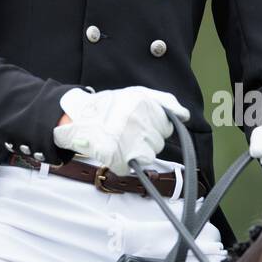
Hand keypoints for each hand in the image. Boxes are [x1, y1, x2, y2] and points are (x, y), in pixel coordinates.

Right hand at [53, 85, 189, 175]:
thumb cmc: (109, 106)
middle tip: (127, 131)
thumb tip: (184, 115)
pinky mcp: (116, 157)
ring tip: (121, 140)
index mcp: (144, 104)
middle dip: (146, 139)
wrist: (76, 117)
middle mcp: (138, 121)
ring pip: (149, 157)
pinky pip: (131, 168)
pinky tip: (113, 151)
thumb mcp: (137, 93)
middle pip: (158, 143)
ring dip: (137, 152)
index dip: (155, 127)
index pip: (166, 127)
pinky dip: (123, 163)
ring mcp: (127, 139)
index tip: (141, 123)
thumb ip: (165, 101)